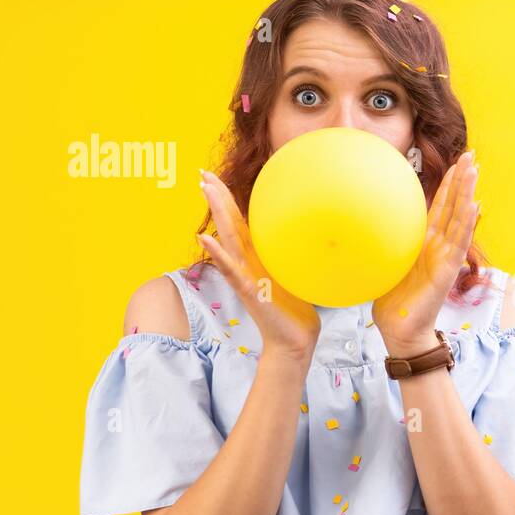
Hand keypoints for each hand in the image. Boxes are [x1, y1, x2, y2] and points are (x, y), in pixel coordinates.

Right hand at [197, 169, 322, 359]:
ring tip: (205, 191)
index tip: (215, 177)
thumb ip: (292, 255)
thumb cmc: (297, 311)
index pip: (240, 223)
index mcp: (258, 258)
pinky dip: (218, 255)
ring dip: (216, 215)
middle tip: (201, 173)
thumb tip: (313, 234)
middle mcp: (247, 264)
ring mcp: (246, 277)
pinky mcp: (251, 292)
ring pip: (227, 240)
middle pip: (228, 224)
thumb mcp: (295, 274)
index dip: (228, 200)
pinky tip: (206, 239)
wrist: (295, 341)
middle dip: (216, 198)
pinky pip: (232, 271)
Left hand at [373, 150, 480, 356]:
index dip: (449, 184)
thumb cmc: (392, 300)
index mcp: (425, 241)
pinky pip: (459, 242)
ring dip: (468, 193)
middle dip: (464, 180)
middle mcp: (440, 245)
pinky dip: (467, 223)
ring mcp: (446, 256)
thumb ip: (384, 241)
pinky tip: (475, 205)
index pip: (440, 206)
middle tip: (471, 154)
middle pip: (455, 205)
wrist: (400, 329)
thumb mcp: (385, 262)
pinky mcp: (448, 269)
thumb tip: (357, 222)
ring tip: (474, 170)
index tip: (456, 162)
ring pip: (461, 218)